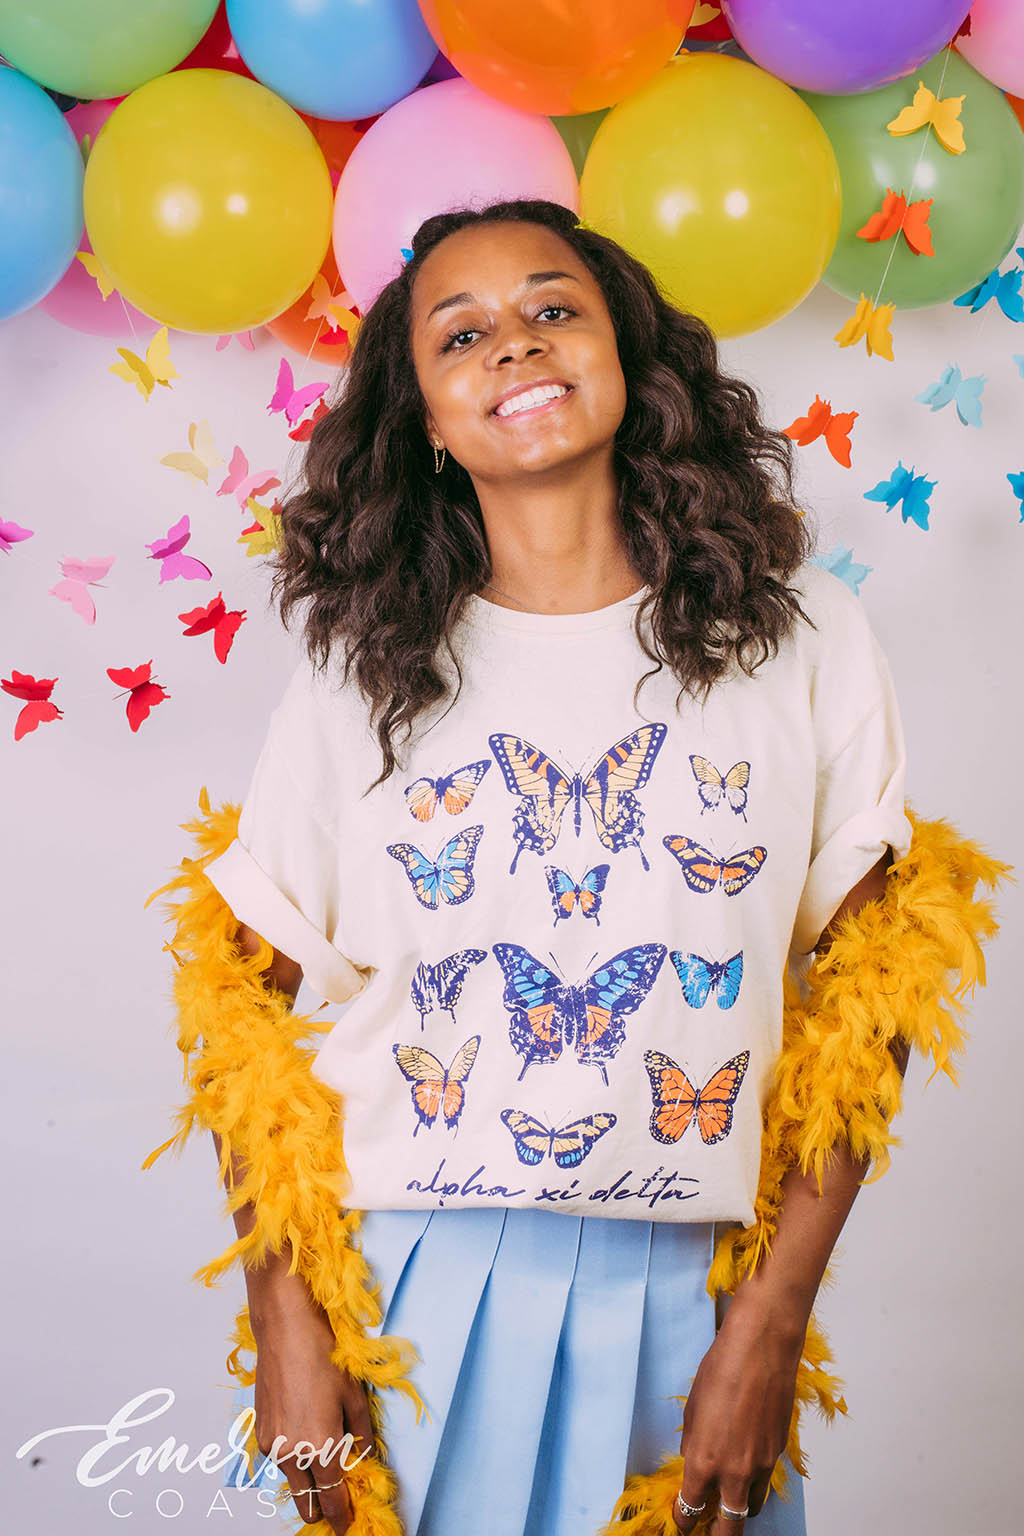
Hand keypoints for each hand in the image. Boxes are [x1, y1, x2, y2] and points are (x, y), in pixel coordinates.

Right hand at [248, 1271, 374, 1533]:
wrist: (285, 1326)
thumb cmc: (323, 1353)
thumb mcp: (355, 1394)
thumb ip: (361, 1433)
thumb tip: (362, 1456)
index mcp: (320, 1445)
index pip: (332, 1497)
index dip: (341, 1516)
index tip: (347, 1525)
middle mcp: (292, 1451)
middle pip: (306, 1499)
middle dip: (321, 1507)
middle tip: (336, 1504)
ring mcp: (273, 1442)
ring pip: (292, 1478)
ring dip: (306, 1479)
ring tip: (324, 1465)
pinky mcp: (261, 1430)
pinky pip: (280, 1457)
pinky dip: (293, 1457)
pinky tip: (305, 1437)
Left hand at [671, 1294, 803, 1535]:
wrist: (762, 1348)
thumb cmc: (723, 1369)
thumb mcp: (693, 1409)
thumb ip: (693, 1444)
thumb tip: (694, 1463)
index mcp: (705, 1461)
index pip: (691, 1509)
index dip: (684, 1520)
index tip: (682, 1522)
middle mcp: (735, 1471)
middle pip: (729, 1528)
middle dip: (717, 1534)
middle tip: (709, 1530)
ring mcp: (761, 1465)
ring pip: (751, 1507)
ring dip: (739, 1509)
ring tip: (729, 1500)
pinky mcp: (779, 1452)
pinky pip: (764, 1479)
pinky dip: (754, 1481)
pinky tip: (746, 1463)